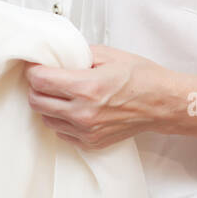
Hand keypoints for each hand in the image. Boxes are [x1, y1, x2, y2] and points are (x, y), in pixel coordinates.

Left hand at [24, 44, 174, 149]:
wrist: (162, 103)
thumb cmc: (141, 78)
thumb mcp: (109, 55)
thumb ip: (78, 55)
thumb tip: (57, 57)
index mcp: (86, 87)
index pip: (40, 81)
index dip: (34, 70)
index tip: (36, 66)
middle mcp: (83, 112)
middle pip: (36, 101)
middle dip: (36, 87)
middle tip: (46, 78)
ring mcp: (86, 131)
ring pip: (45, 118)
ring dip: (47, 104)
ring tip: (62, 93)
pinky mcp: (90, 142)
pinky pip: (61, 132)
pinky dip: (61, 119)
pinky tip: (73, 108)